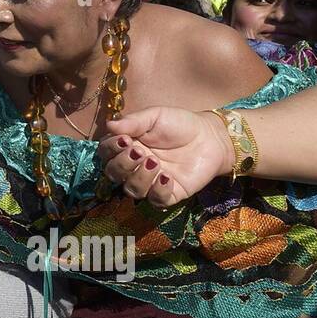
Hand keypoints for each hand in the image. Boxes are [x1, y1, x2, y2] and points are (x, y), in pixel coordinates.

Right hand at [98, 108, 232, 206]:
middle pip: (113, 174)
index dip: (110, 149)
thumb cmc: (179, 124)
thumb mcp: (155, 116)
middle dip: (123, 164)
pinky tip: (167, 177)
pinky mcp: (169, 194)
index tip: (125, 139)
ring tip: (155, 163)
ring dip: (139, 177)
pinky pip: (156, 201)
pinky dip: (158, 191)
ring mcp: (150, 182)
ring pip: (132, 190)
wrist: (211, 137)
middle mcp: (134, 166)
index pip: (105, 153)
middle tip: (141, 152)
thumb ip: (133, 121)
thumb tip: (109, 125)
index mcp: (126, 147)